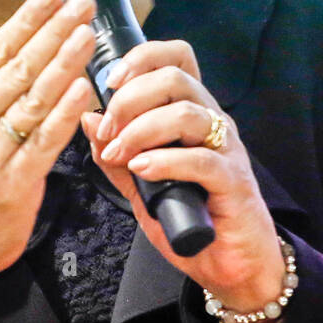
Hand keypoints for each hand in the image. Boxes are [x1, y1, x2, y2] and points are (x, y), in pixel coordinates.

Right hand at [0, 0, 97, 322]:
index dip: (26, 20)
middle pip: (19, 69)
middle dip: (54, 31)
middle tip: (83, 2)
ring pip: (34, 100)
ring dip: (65, 64)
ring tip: (89, 34)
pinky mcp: (13, 185)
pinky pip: (45, 143)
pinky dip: (66, 115)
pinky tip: (86, 89)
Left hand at [80, 40, 285, 313]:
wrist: (233, 265)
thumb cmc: (189, 220)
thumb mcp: (141, 186)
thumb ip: (116, 155)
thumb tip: (88, 118)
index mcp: (192, 113)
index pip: (177, 58)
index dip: (143, 57)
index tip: (111, 80)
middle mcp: (212, 121)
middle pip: (175, 77)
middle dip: (130, 98)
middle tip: (107, 130)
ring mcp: (226, 149)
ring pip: (186, 112)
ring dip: (143, 129)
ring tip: (120, 153)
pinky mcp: (234, 180)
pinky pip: (201, 159)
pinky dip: (165, 161)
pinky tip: (142, 169)